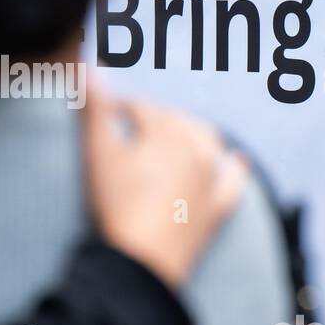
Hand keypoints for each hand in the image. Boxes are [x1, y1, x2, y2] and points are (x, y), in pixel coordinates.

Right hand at [82, 77, 248, 290]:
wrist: (140, 263)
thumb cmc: (116, 205)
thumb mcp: (97, 153)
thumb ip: (92, 106)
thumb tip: (87, 61)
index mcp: (166, 133)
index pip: (141, 108)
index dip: (119, 106)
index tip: (101, 109)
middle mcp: (195, 151)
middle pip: (175, 122)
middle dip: (153, 116)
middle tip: (129, 121)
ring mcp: (209, 182)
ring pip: (208, 144)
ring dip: (192, 132)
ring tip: (176, 132)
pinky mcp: (215, 212)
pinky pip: (233, 184)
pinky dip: (234, 169)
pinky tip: (237, 161)